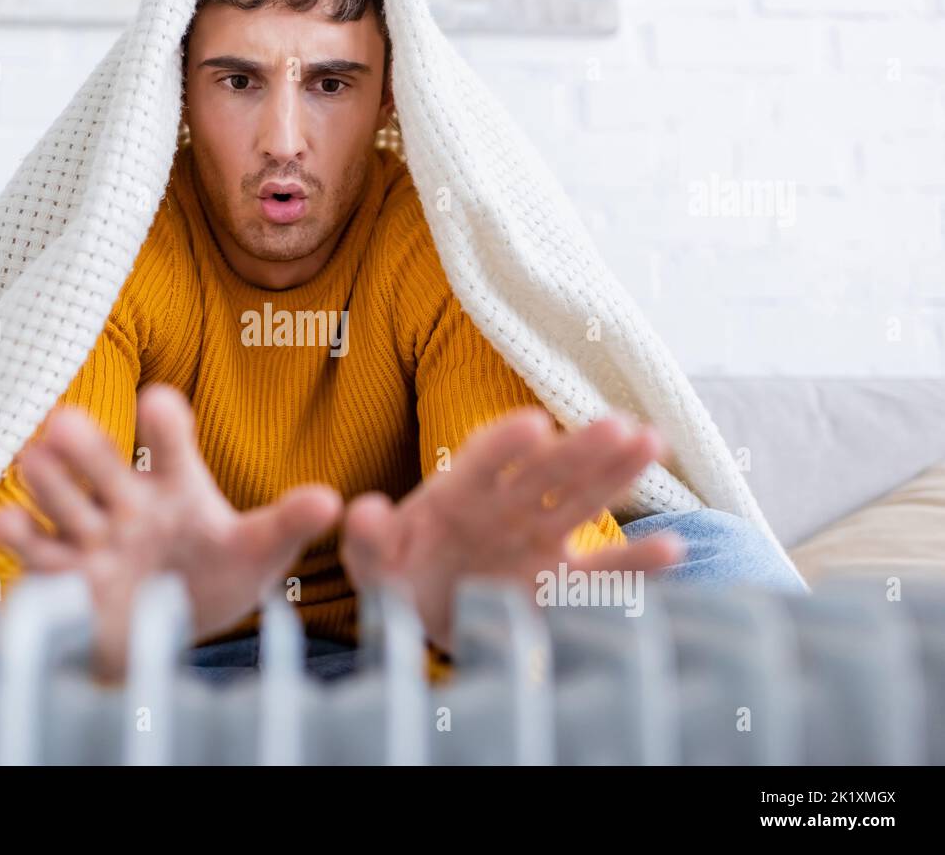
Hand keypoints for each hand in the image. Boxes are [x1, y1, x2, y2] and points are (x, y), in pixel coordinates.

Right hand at [0, 383, 340, 681]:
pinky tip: (10, 522)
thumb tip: (333, 501)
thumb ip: (287, 524)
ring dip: (45, 478)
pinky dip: (16, 536)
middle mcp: (126, 500)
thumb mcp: (256, 553)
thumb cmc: (212, 579)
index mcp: (175, 485)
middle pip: (100, 460)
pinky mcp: (61, 574)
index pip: (170, 442)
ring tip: (34, 458)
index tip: (157, 401)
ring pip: (57, 493)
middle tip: (66, 423)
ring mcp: (89, 533)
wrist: (166, 635)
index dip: (163, 423)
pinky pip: (32, 548)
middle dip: (84, 444)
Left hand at [342, 408, 684, 654]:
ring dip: (616, 474)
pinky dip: (635, 565)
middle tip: (617, 424)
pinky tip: (674, 553)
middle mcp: (504, 508)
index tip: (533, 426)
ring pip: (581, 502)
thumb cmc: (397, 575)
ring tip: (653, 443)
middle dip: (578, 450)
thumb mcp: (372, 563)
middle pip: (545, 473)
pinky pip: (600, 574)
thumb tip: (362, 509)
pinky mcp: (558, 581)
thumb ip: (367, 539)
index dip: (505, 444)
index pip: (482, 462)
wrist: (423, 611)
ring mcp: (537, 539)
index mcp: (456, 495)